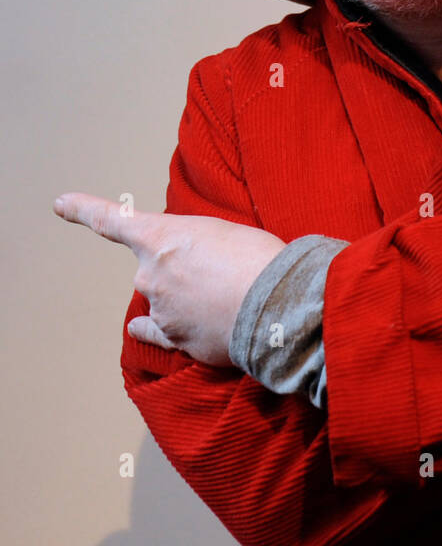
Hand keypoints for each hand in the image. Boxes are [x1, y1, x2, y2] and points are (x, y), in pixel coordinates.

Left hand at [52, 194, 285, 364]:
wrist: (277, 303)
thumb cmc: (258, 258)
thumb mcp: (222, 231)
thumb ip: (194, 243)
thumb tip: (191, 264)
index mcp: (162, 238)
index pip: (112, 220)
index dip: (83, 209)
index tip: (59, 204)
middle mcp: (151, 275)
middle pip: (153, 269)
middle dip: (179, 269)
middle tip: (221, 269)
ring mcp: (161, 311)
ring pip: (162, 300)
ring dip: (184, 297)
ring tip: (226, 295)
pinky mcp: (177, 341)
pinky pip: (157, 334)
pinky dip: (160, 330)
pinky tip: (164, 331)